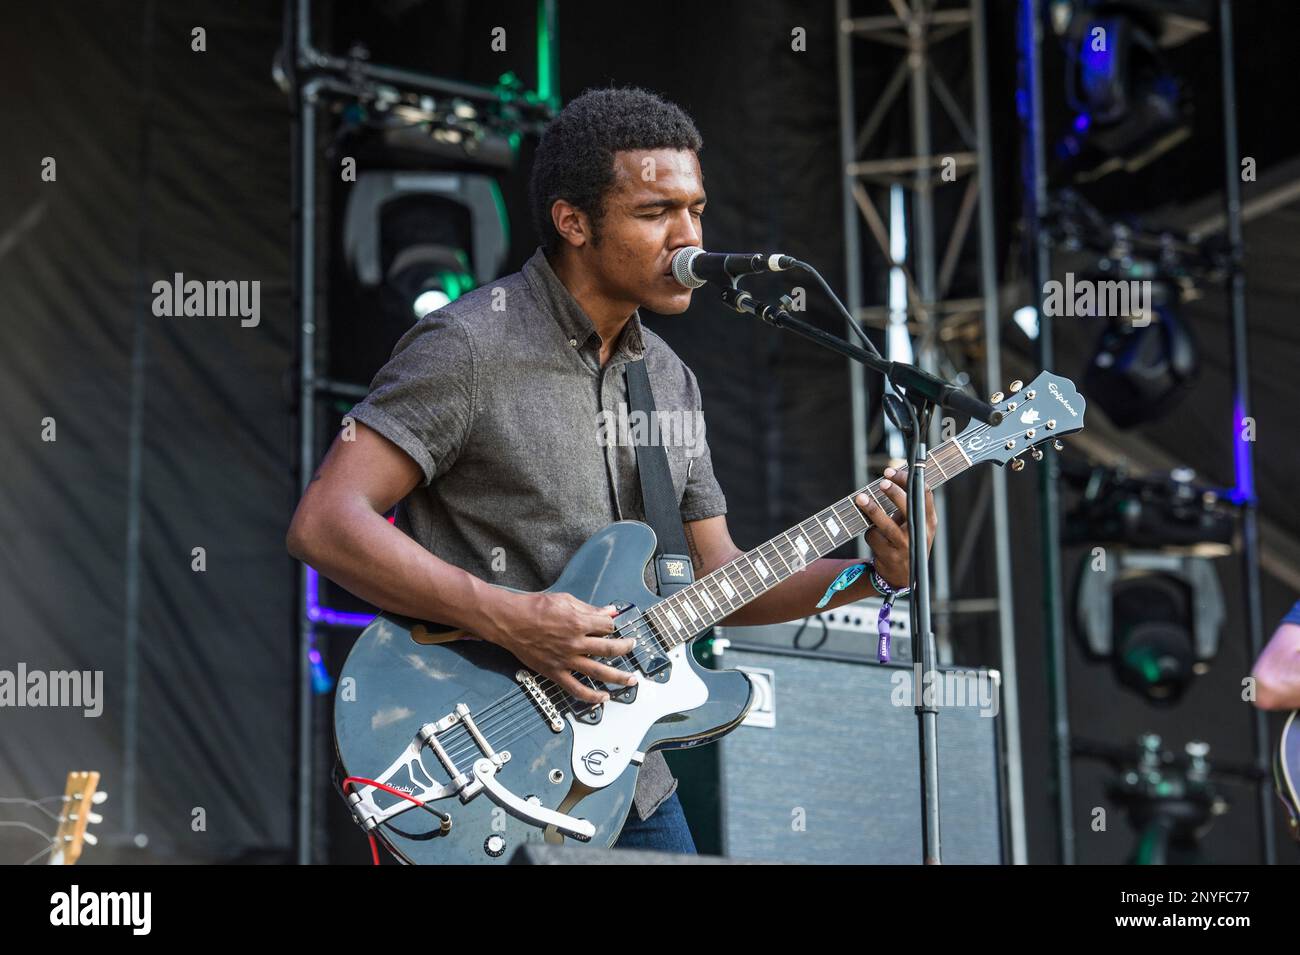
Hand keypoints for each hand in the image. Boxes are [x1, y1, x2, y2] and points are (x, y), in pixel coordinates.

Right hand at [480, 591, 637, 704]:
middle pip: (609, 649)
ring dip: (618, 677)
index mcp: (578, 623)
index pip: (606, 626)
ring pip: (599, 672)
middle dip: (625, 648)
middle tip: (632, 646)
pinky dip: (591, 696)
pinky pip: (576, 689)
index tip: (611, 626)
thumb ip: (589, 608)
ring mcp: (566, 660)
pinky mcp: (555, 672)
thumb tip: (609, 611)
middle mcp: (575, 643)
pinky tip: (603, 698)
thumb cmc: (534, 608)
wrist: (510, 621)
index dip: (611, 625)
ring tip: (631, 679)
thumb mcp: (565, 600)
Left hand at [854, 466, 936, 590]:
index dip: (907, 481)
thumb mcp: (916, 524)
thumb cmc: (908, 540)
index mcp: (929, 521)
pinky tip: (875, 537)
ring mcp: (905, 546)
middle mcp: (920, 533)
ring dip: (872, 510)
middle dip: (894, 493)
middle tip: (882, 482)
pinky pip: (873, 537)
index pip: (923, 495)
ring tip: (860, 499)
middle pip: (908, 508)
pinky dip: (870, 533)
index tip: (892, 472)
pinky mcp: (889, 556)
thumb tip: (890, 477)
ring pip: (886, 525)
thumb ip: (908, 504)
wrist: (903, 575)